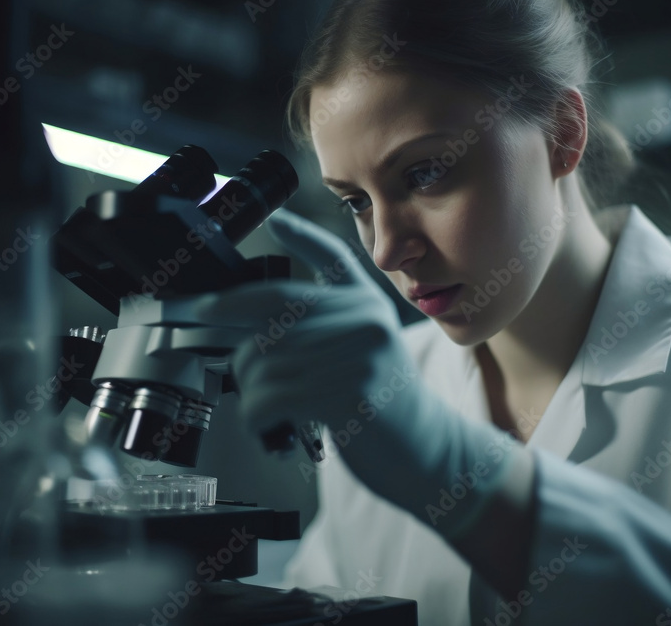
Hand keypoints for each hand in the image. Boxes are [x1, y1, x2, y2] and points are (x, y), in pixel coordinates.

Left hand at [193, 208, 530, 548]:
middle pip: (271, 316)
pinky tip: (274, 429)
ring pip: (263, 361)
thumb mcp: (365, 351)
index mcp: (368, 304)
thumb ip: (325, 329)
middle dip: (244, 357)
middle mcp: (365, 318)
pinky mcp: (348, 393)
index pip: (330, 255)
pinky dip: (257, 419)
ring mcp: (359, 353)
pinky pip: (270, 398)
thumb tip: (256, 330)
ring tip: (269, 414)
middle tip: (246, 382)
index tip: (274, 220)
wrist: (426, 450)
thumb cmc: (382, 405)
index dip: (300, 234)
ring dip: (251, 396)